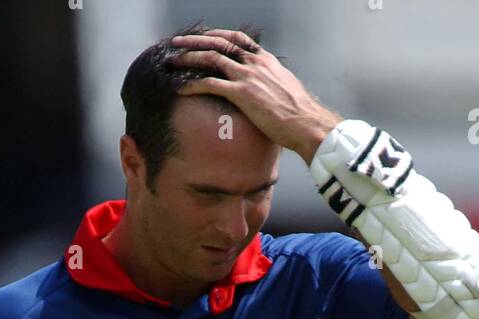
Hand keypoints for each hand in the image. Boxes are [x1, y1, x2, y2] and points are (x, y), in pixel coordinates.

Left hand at [166, 29, 340, 161]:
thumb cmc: (299, 115)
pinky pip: (211, 84)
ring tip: (171, 60)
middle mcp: (255, 63)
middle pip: (219, 43)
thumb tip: (268, 92)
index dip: (217, 36)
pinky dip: (192, 84)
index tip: (204, 37)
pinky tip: (179, 87)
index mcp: (265, 60)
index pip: (237, 39)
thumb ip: (272, 85)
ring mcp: (248, 76)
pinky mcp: (242, 94)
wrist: (306, 123)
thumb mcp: (286, 91)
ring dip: (188, 58)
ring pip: (211, 58)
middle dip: (195, 40)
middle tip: (177, 41)